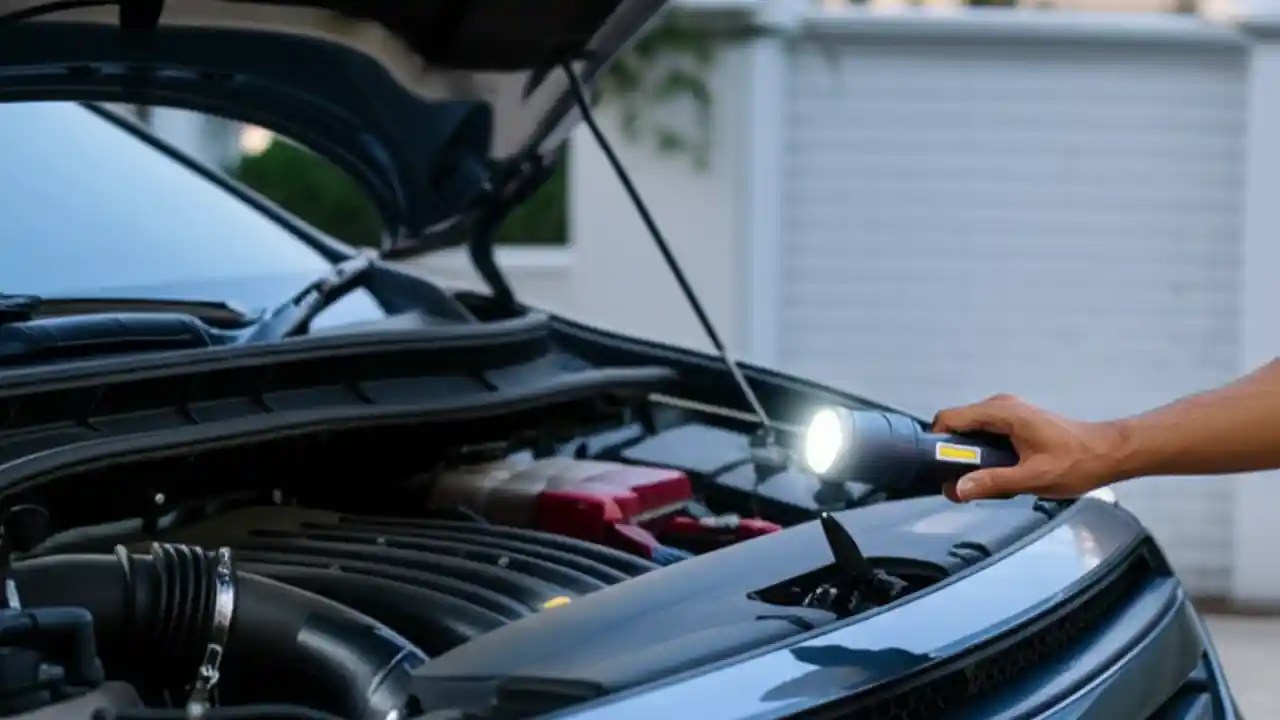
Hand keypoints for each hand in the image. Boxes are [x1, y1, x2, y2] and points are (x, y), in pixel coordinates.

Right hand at [931, 394, 1124, 501]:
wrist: (1109, 452)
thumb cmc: (1076, 462)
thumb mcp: (1032, 478)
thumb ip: (993, 482)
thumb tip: (957, 489)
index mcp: (1002, 412)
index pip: (949, 418)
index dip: (935, 442)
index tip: (936, 468)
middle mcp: (1001, 406)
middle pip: (958, 425)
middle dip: (953, 454)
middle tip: (961, 484)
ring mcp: (1008, 411)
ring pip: (972, 432)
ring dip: (970, 457)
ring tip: (984, 482)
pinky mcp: (1015, 421)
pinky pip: (986, 434)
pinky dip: (984, 454)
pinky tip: (999, 474)